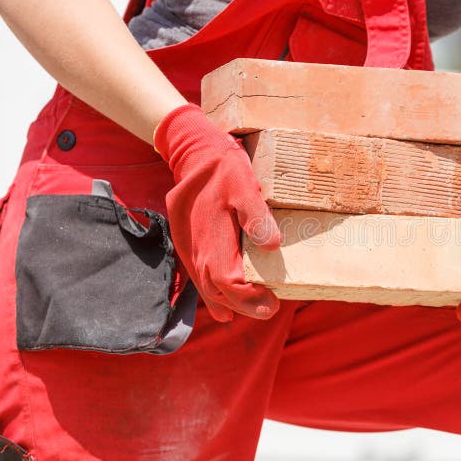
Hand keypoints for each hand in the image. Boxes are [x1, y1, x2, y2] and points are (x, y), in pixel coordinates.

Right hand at [155, 104, 281, 321]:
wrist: (192, 151)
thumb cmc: (222, 168)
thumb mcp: (245, 186)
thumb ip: (257, 217)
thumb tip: (271, 246)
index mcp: (211, 240)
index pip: (229, 284)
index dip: (250, 299)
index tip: (272, 302)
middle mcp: (195, 250)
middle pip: (217, 292)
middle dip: (243, 305)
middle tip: (269, 309)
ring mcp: (188, 248)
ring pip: (206, 287)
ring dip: (228, 302)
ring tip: (251, 309)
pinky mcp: (187, 242)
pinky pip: (199, 275)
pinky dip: (214, 291)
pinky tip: (225, 301)